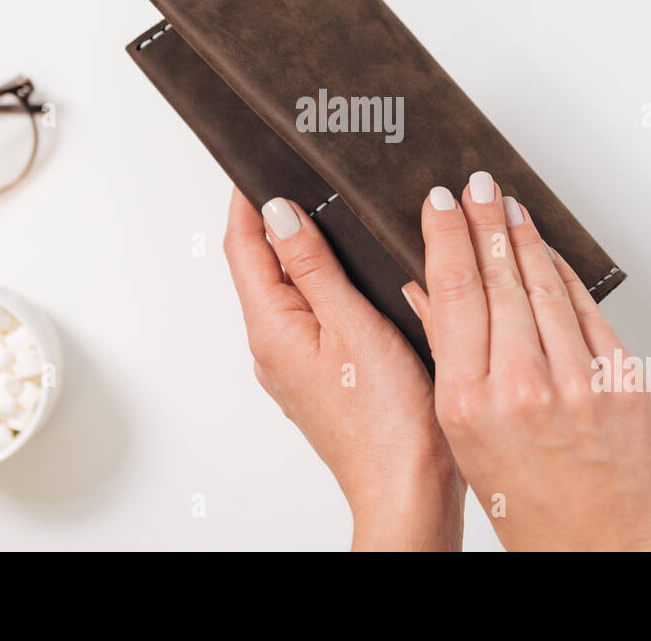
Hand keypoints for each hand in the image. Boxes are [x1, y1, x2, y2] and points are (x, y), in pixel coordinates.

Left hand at [223, 188, 464, 550]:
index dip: (246, 200)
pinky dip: (322, 284)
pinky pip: (310, 315)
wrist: (407, 488)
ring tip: (329, 214)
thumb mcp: (352, 323)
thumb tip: (278, 213)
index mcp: (272, 329)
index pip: (243, 247)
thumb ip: (312, 265)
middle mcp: (273, 348)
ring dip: (302, 251)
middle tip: (298, 175)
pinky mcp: (321, 375)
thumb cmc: (387, 420)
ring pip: (288, 290)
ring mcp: (295, 364)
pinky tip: (351, 275)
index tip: (255, 163)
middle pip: (260, 266)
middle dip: (275, 219)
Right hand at [404, 172, 650, 550]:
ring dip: (524, 236)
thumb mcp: (465, 439)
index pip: (454, 292)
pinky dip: (564, 274)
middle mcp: (522, 386)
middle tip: (475, 186)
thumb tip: (428, 297)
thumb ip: (450, 361)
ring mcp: (577, 381)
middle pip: (498, 277)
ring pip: (543, 284)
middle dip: (484, 221)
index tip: (439, 204)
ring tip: (508, 207)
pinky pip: (586, 309)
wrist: (604, 546)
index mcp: (470, 402)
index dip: (446, 237)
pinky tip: (549, 253)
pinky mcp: (621, 379)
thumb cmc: (528, 507)